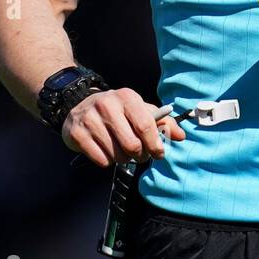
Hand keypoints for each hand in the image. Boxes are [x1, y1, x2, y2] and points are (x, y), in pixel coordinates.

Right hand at [61, 87, 186, 166]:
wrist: (80, 107)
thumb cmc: (118, 112)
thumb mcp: (140, 111)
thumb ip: (163, 123)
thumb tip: (181, 136)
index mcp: (126, 97)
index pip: (145, 125)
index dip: (155, 144)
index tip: (159, 154)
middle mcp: (106, 105)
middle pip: (131, 144)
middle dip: (139, 155)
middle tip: (138, 154)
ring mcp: (89, 119)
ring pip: (116, 155)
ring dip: (122, 159)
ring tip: (120, 150)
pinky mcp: (77, 133)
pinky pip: (100, 159)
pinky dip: (106, 161)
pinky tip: (105, 150)